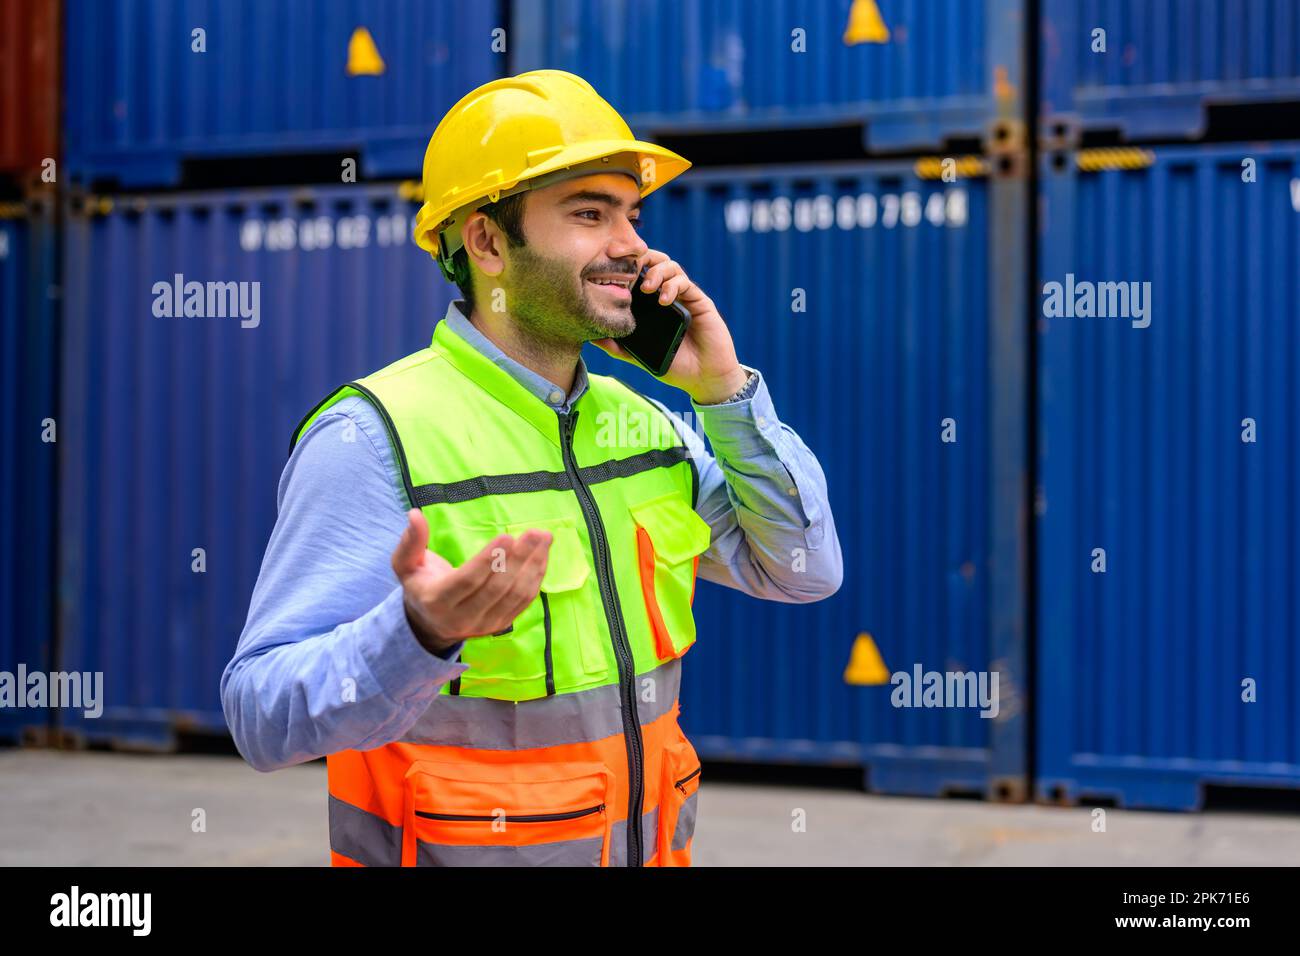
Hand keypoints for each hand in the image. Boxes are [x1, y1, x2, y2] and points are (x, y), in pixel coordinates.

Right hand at [390, 508, 551, 655]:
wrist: (431, 623)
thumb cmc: (420, 585)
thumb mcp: (406, 565)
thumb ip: (411, 542)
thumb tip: (415, 514)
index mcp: (437, 602)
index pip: (467, 581)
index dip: (488, 560)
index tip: (506, 537)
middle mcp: (463, 618)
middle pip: (496, 589)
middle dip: (518, 559)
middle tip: (533, 533)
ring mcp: (485, 625)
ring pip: (515, 595)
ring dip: (533, 565)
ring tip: (544, 538)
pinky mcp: (502, 624)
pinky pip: (524, 601)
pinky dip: (537, 576)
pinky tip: (542, 554)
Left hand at [591, 248, 747, 404]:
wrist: (705, 378)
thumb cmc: (676, 366)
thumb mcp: (640, 357)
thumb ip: (618, 347)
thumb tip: (592, 338)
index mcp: (651, 303)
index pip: (637, 273)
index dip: (624, 265)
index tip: (608, 264)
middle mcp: (667, 294)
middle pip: (654, 261)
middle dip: (639, 258)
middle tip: (626, 266)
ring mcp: (684, 296)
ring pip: (670, 266)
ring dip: (656, 272)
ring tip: (646, 288)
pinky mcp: (699, 301)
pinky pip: (685, 283)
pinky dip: (672, 286)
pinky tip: (663, 300)